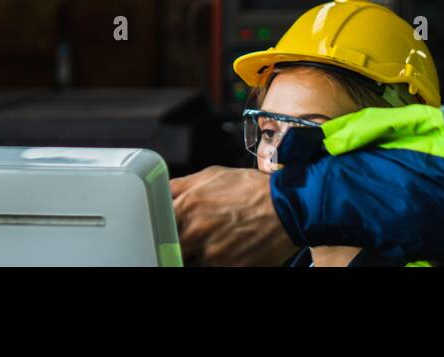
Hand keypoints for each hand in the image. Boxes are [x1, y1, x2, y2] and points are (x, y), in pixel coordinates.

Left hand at [170, 166, 298, 265]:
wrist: (287, 206)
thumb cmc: (251, 190)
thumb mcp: (212, 175)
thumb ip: (181, 186)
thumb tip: (161, 192)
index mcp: (187, 205)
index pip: (156, 224)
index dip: (158, 228)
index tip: (161, 230)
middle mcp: (195, 231)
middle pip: (169, 247)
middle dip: (177, 245)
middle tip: (189, 239)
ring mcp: (211, 253)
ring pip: (187, 262)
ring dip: (194, 256)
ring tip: (212, 243)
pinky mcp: (227, 268)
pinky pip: (208, 269)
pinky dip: (214, 263)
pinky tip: (225, 252)